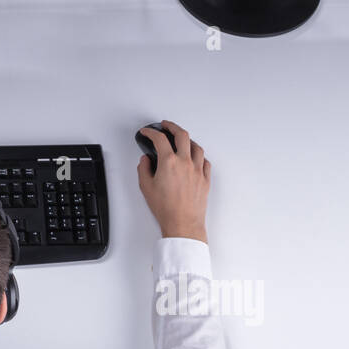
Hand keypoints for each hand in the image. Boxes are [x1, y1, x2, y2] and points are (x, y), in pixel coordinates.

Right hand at [136, 121, 209, 242]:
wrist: (183, 223)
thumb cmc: (166, 209)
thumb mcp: (146, 187)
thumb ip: (144, 169)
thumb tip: (146, 160)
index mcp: (169, 162)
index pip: (159, 139)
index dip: (151, 132)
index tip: (147, 132)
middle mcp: (185, 162)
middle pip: (181, 135)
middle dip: (172, 127)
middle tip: (166, 126)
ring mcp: (197, 170)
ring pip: (196, 146)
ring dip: (187, 140)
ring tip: (182, 139)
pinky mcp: (205, 179)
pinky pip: (205, 161)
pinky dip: (199, 155)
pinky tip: (195, 157)